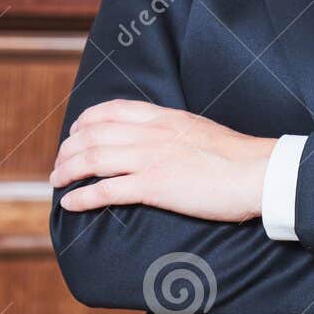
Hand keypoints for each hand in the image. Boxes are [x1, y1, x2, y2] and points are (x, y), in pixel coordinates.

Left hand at [50, 99, 276, 221]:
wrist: (256, 172)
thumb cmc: (236, 157)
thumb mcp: (197, 129)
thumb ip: (172, 131)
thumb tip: (162, 140)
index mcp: (162, 117)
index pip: (110, 110)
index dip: (85, 121)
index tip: (75, 132)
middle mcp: (149, 133)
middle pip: (93, 134)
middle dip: (68, 149)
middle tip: (59, 164)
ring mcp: (150, 158)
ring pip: (93, 158)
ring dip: (68, 171)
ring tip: (56, 182)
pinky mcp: (154, 186)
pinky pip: (106, 189)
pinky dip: (82, 196)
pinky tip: (71, 203)